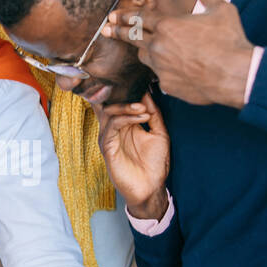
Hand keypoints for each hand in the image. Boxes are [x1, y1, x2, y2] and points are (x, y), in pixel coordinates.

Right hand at [95, 91, 168, 220]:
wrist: (151, 188)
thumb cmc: (154, 164)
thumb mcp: (159, 133)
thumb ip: (154, 114)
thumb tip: (148, 93)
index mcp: (124, 124)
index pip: (118, 100)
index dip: (125, 88)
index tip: (140, 78)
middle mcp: (113, 129)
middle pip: (109, 102)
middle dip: (124, 95)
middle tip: (141, 93)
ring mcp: (108, 137)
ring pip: (109, 112)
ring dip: (127, 106)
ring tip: (143, 108)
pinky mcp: (107, 147)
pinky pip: (112, 126)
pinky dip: (126, 118)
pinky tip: (141, 117)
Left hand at [103, 0, 253, 107]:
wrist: (235, 74)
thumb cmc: (230, 41)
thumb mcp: (221, 9)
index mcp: (169, 25)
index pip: (139, 18)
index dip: (125, 15)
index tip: (112, 16)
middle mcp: (160, 46)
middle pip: (133, 37)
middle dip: (117, 32)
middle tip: (106, 30)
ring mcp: (162, 67)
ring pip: (145, 57)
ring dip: (145, 51)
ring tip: (146, 48)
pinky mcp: (168, 85)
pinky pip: (160, 77)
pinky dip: (164, 71)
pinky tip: (172, 70)